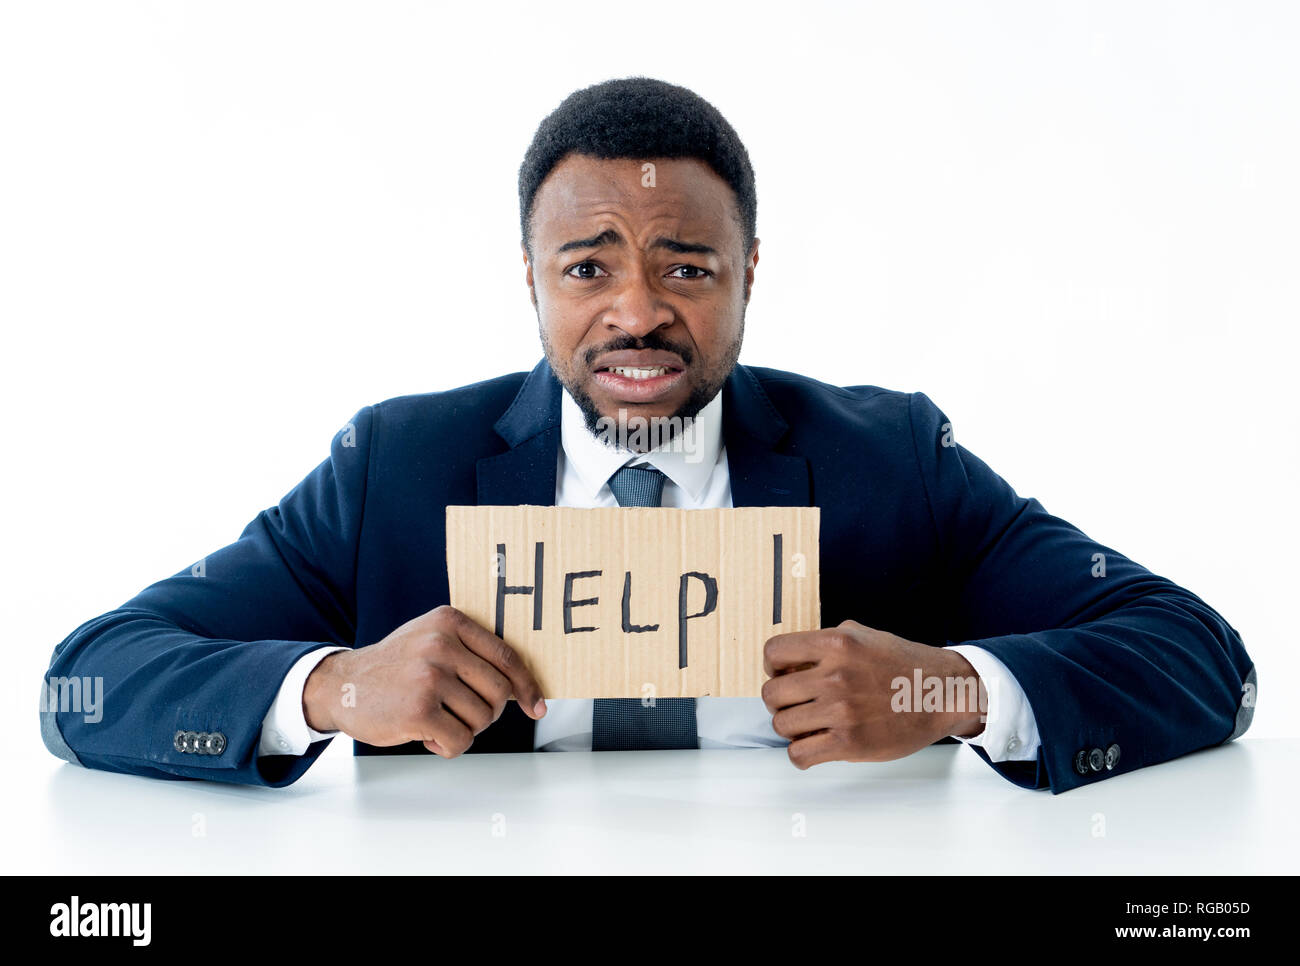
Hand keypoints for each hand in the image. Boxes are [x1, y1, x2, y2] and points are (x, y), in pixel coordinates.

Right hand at [303, 605, 546, 757]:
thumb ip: (471, 651)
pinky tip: (426, 736)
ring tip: (436, 721)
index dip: (526, 685)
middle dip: (487, 713)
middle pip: (499, 692)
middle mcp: (442, 644)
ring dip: (464, 730)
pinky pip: (460, 740)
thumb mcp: (431, 639)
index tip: (535, 705)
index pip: (507, 656)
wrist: (342, 684)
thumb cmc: (395, 667)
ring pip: (482, 719)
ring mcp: (430, 676)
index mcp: (450, 622)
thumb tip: (521, 686)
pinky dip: (448, 747)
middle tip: (461, 715)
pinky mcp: (419, 710)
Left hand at [762, 619, 984, 768]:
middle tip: (797, 704)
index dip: (772, 666)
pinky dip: (800, 755)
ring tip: (810, 725)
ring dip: (791, 728)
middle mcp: (835, 674)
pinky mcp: (850, 742)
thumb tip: (789, 661)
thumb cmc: (902, 665)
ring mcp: (842, 710)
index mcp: (835, 643)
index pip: (773, 652)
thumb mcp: (862, 635)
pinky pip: (799, 754)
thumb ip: (824, 643)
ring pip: (782, 725)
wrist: (942, 694)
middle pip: (772, 694)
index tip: (782, 675)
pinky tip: (814, 747)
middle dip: (780, 701)